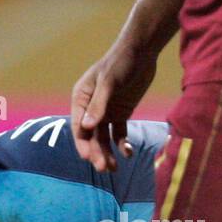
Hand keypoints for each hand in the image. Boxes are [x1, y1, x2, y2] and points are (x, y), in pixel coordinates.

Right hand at [71, 40, 157, 171]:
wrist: (141, 52)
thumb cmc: (120, 63)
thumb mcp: (109, 83)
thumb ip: (98, 105)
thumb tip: (86, 127)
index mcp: (81, 98)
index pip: (79, 126)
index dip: (83, 143)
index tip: (89, 158)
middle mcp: (90, 108)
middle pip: (91, 136)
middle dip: (96, 153)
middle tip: (104, 168)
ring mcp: (106, 112)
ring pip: (103, 139)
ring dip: (108, 153)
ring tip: (114, 169)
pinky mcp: (121, 114)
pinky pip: (119, 134)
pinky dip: (122, 145)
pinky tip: (128, 153)